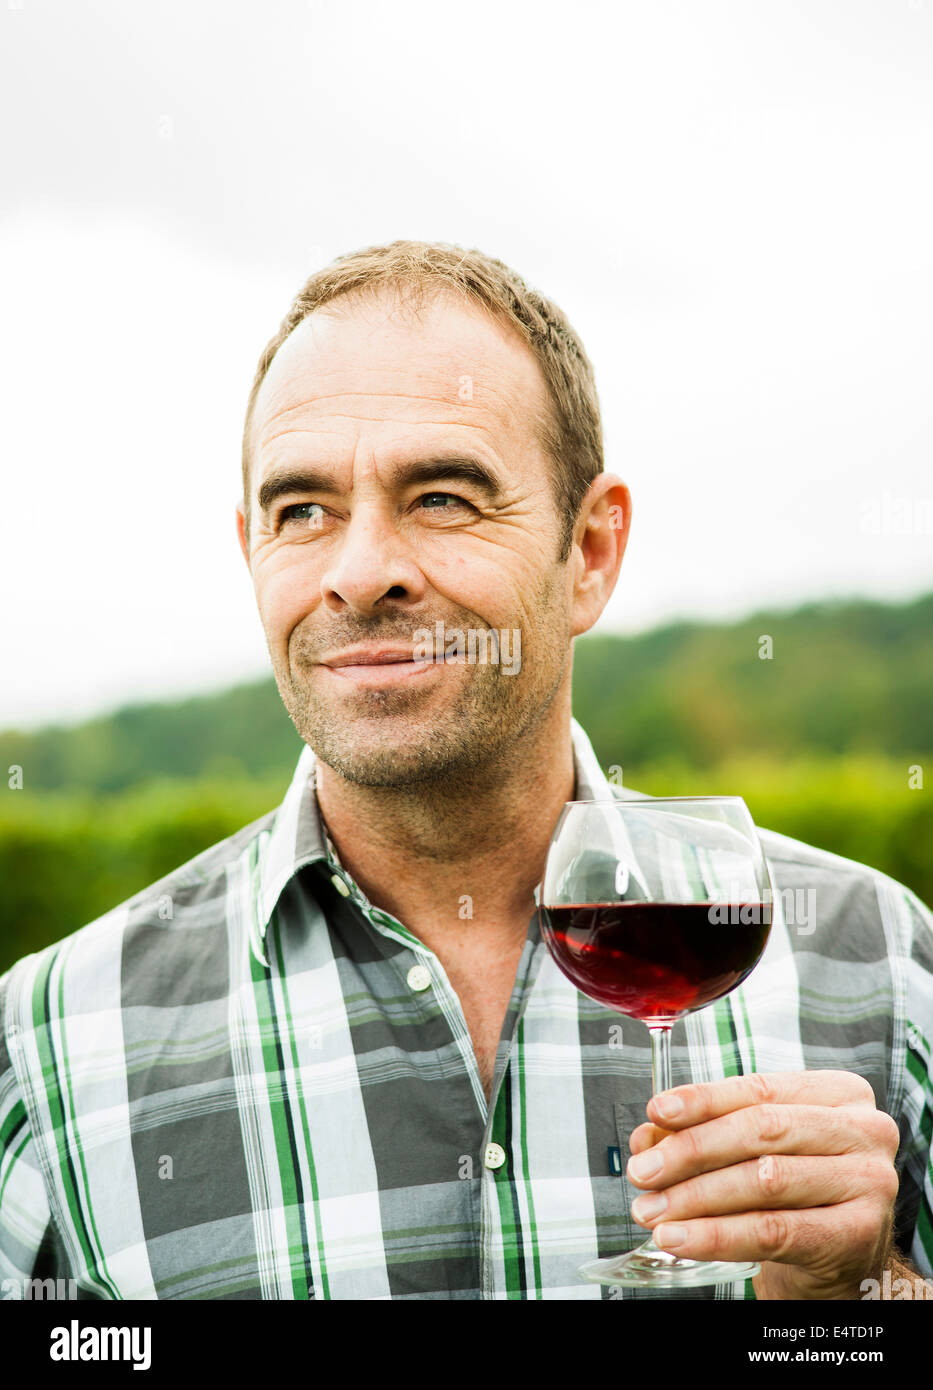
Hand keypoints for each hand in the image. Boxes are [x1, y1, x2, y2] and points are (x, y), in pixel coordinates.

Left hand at [626, 1070, 900, 1299]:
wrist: (845, 1259)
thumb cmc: (801, 1193)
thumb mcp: (760, 1151)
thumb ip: (708, 1133)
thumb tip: (649, 1135)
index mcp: (840, 1093)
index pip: (759, 1088)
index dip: (702, 1100)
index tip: (656, 1112)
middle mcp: (864, 1129)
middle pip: (761, 1130)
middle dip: (692, 1150)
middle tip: (644, 1171)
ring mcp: (869, 1181)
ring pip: (764, 1181)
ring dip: (695, 1198)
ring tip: (652, 1211)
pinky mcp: (859, 1233)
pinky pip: (773, 1231)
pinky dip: (716, 1236)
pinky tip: (680, 1238)